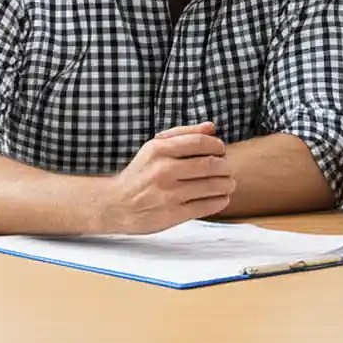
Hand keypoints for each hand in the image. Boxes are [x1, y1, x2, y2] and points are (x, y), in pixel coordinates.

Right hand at [102, 122, 235, 233]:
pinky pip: (207, 206)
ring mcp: (168, 194)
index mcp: (158, 150)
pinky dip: (220, 201)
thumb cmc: (140, 173)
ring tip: (228, 184)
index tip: (221, 151)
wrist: (115, 205)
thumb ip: (183, 134)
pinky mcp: (173, 215)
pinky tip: (220, 198)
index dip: (217, 146)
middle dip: (226, 167)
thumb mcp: (154, 147)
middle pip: (211, 164)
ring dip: (227, 184)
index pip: (200, 142)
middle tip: (228, 169)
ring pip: (213, 186)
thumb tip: (211, 127)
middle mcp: (163, 170)